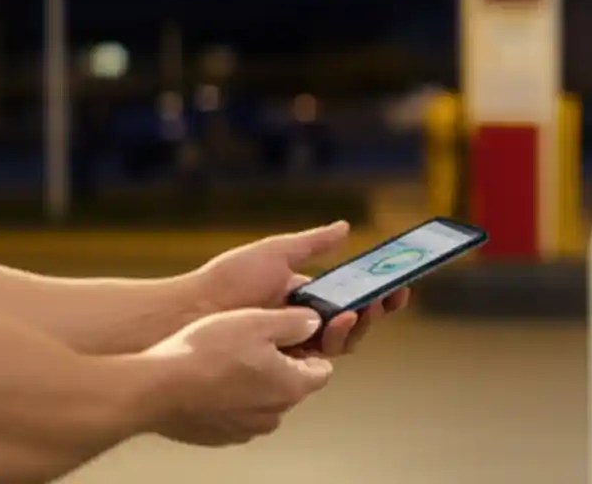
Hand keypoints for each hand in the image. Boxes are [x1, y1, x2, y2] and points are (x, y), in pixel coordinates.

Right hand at [143, 308, 333, 445]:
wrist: (154, 388)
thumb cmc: (205, 354)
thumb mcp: (258, 320)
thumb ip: (294, 322)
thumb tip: (312, 323)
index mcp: (292, 387)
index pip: (321, 369)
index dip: (308, 347)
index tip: (291, 334)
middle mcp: (274, 414)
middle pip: (292, 384)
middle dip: (280, 362)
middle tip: (252, 340)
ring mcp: (246, 428)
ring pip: (263, 398)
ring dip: (253, 380)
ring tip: (226, 357)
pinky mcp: (220, 435)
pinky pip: (236, 411)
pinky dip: (230, 396)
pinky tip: (209, 377)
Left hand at [195, 222, 409, 355]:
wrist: (192, 310)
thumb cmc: (228, 279)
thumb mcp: (276, 253)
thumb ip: (313, 243)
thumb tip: (345, 227)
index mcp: (307, 297)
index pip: (351, 299)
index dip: (378, 295)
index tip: (400, 285)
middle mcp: (305, 323)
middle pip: (354, 323)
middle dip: (376, 311)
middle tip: (388, 298)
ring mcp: (295, 344)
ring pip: (342, 343)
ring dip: (358, 326)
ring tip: (356, 310)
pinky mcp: (283, 364)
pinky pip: (319, 359)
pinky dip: (334, 342)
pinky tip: (337, 325)